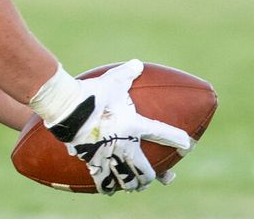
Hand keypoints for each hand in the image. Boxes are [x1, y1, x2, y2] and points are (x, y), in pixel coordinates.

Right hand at [32, 60, 192, 193]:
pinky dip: (106, 185)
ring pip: (126, 180)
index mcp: (133, 125)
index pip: (161, 132)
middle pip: (145, 170)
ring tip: (136, 187)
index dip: (176, 138)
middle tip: (161, 177)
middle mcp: (124, 144)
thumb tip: (137, 64)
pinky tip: (108, 189)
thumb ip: (127, 73)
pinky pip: (101, 179)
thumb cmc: (92, 92)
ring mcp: (108, 154)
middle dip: (154, 176)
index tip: (187, 144)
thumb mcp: (111, 80)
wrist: (66, 106)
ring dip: (133, 185)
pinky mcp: (91, 159)